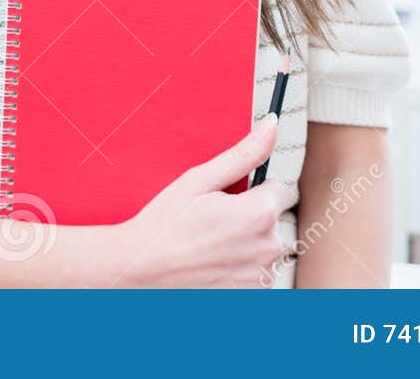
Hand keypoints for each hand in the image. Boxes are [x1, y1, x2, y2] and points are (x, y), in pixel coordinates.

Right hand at [103, 115, 295, 286]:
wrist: (142, 269)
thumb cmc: (166, 222)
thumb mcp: (199, 180)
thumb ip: (243, 154)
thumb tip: (271, 124)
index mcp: (259, 213)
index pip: (278, 189)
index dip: (250, 191)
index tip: (225, 199)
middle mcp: (269, 247)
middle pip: (271, 219)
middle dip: (249, 216)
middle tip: (211, 222)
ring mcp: (262, 276)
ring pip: (263, 246)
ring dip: (245, 243)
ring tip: (209, 245)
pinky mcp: (253, 295)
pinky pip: (256, 271)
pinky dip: (240, 267)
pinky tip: (212, 264)